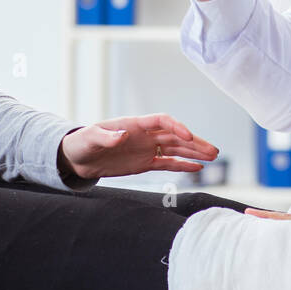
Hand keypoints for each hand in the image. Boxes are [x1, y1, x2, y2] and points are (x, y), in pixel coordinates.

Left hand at [59, 113, 219, 179]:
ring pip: (176, 150)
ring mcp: (146, 149)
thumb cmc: (81, 143)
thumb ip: (107, 136)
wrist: (77, 158)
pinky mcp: (144, 163)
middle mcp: (144, 135)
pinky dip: (182, 165)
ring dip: (194, 153)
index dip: (177, 127)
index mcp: (134, 124)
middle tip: (214, 151)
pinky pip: (167, 163)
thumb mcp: (91, 138)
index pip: (162, 121)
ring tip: (213, 157)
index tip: (189, 137)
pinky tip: (197, 168)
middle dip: (195, 142)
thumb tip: (123, 134)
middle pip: (175, 136)